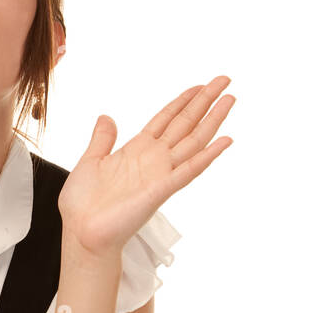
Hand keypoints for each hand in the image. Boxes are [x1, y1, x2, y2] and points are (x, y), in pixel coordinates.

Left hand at [58, 76, 234, 256]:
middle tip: (225, 80)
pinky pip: (188, 171)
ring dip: (213, 121)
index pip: (166, 119)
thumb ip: (102, 140)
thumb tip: (106, 117)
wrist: (81, 232)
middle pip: (185, 124)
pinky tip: (224, 141)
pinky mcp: (160, 191)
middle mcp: (153, 160)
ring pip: (193, 142)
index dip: (183, 101)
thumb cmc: (83, 204)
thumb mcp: (90, 161)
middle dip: (205, 102)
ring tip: (230, 100)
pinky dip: (207, 156)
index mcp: (136, 150)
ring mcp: (160, 174)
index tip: (200, 86)